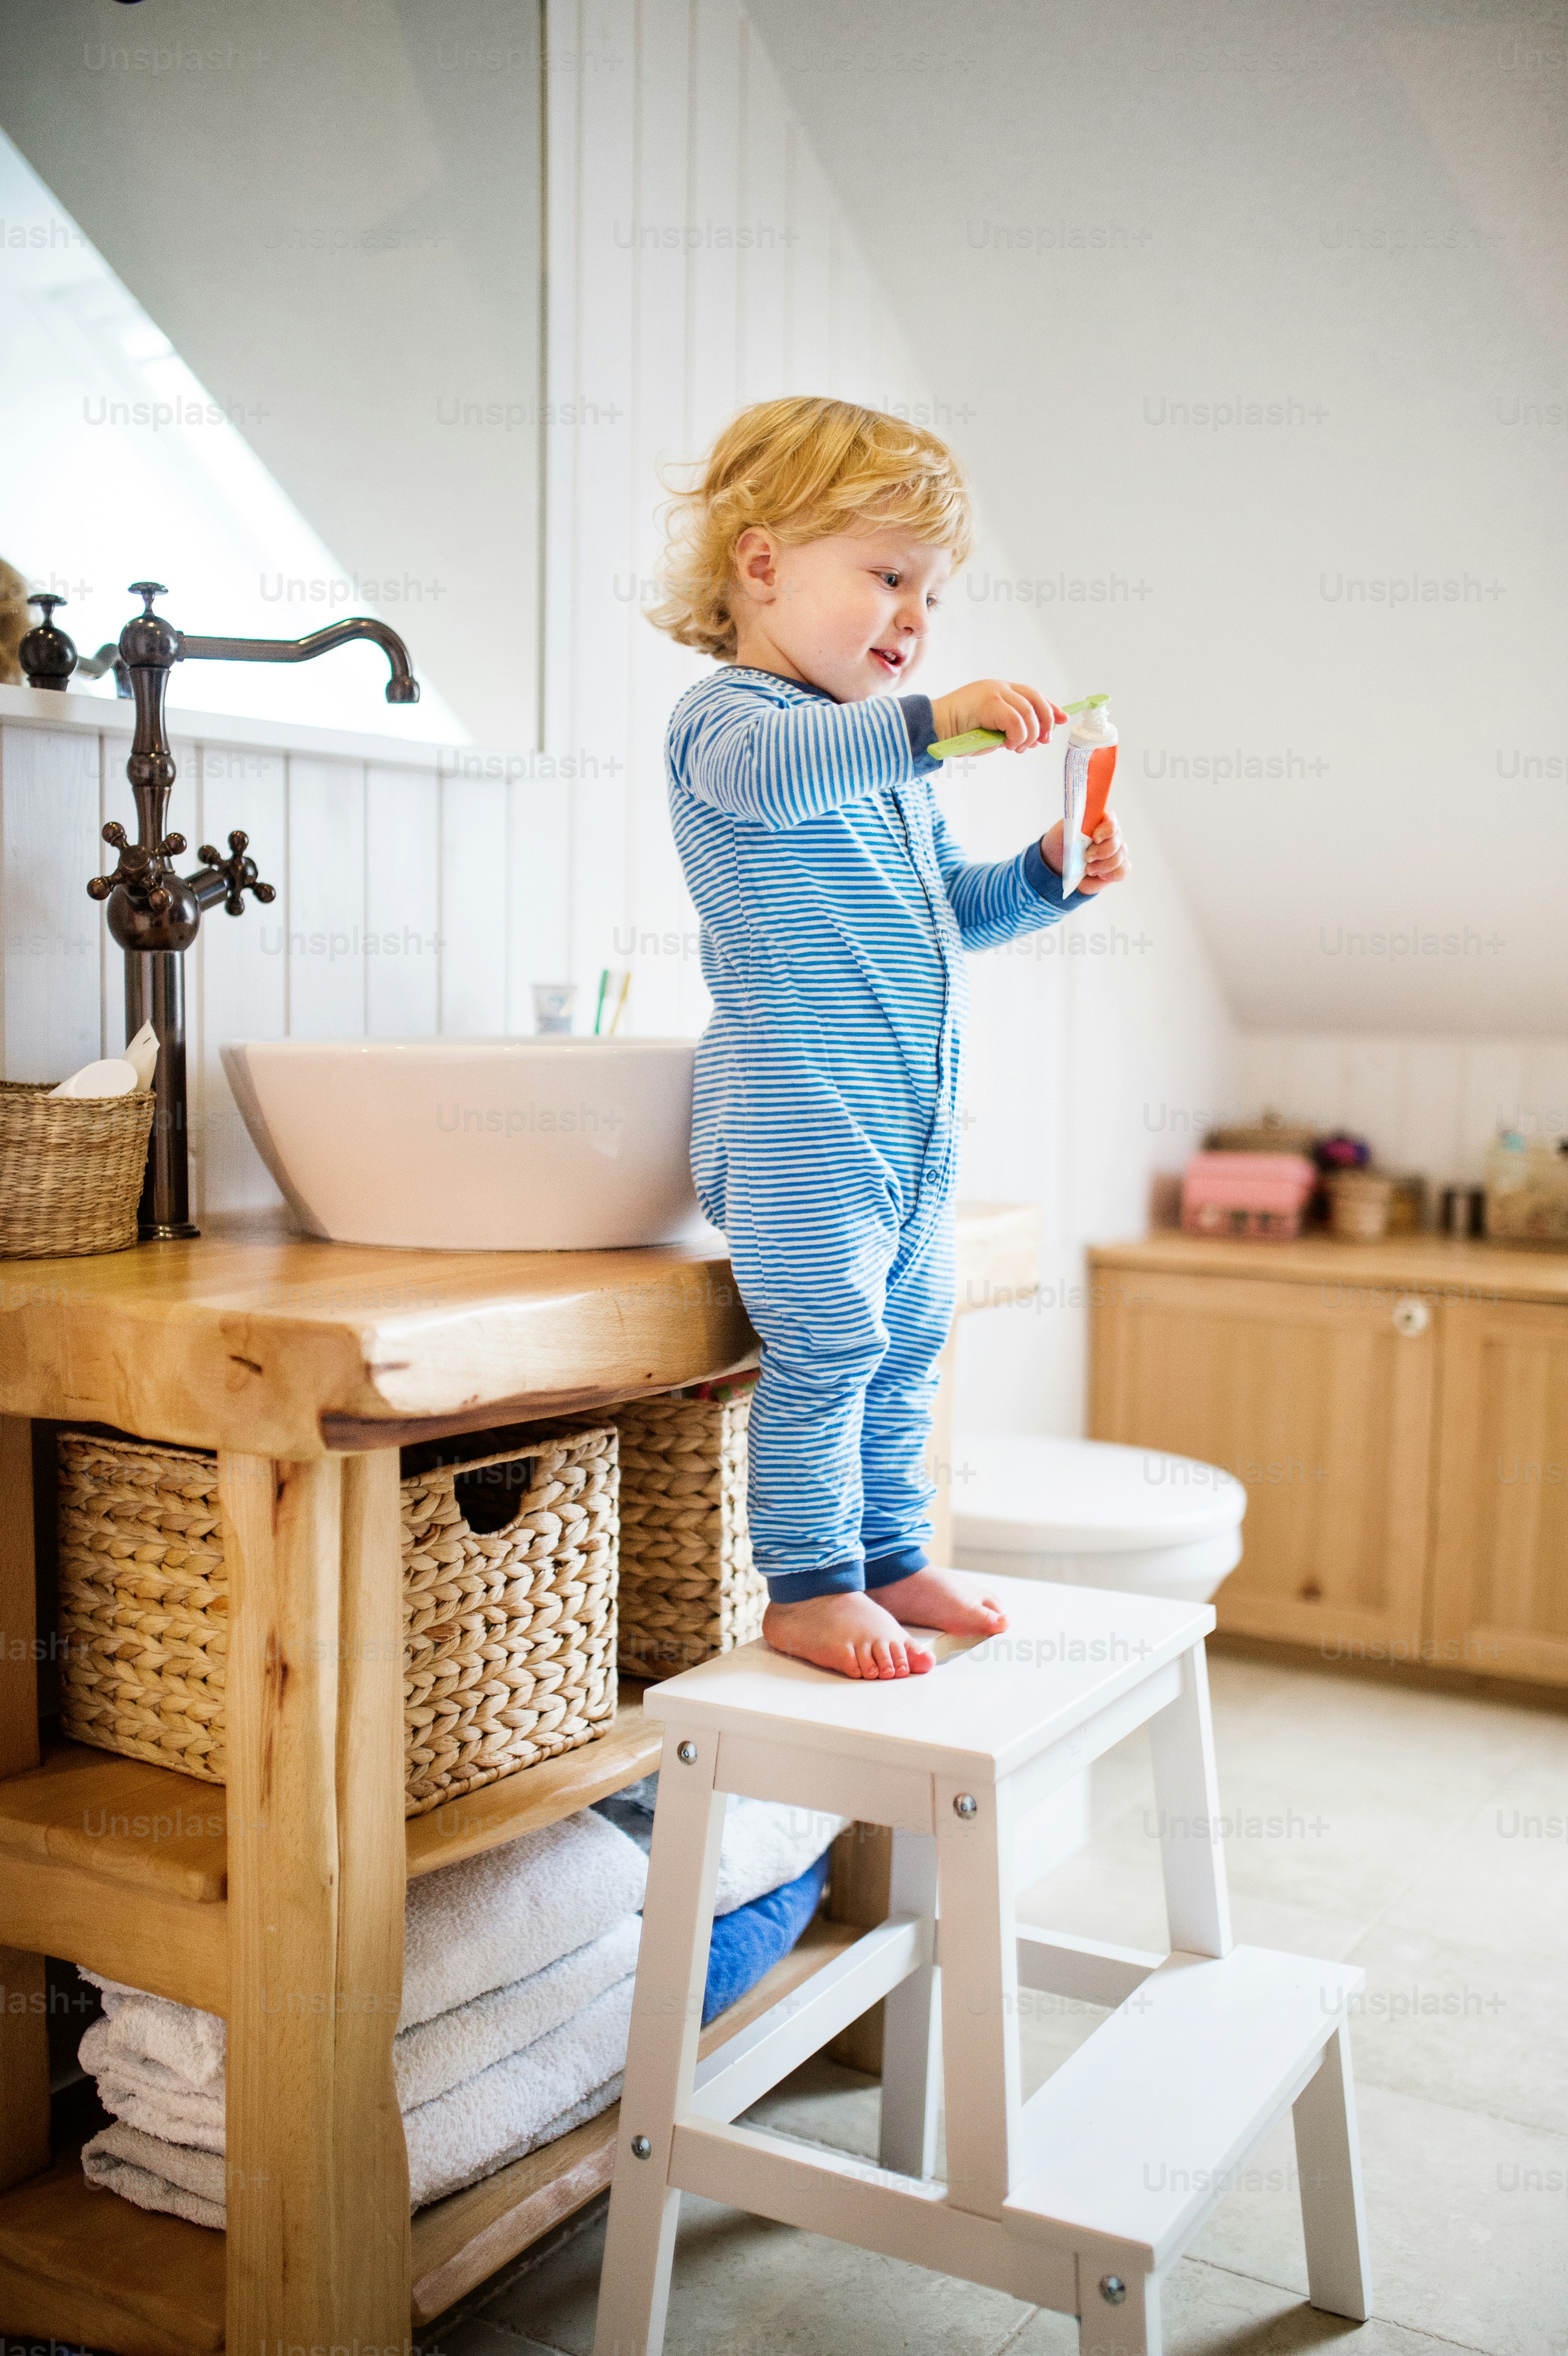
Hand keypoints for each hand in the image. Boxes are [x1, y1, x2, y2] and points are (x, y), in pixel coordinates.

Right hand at [930, 680, 1064, 751]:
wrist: (935, 728)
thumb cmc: (958, 734)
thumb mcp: (993, 732)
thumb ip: (1013, 730)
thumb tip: (1038, 739)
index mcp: (1000, 691)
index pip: (1033, 695)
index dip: (1050, 708)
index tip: (1063, 719)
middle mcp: (1000, 687)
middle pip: (1036, 700)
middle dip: (1045, 722)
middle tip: (1042, 741)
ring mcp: (995, 692)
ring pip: (1029, 713)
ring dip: (1029, 735)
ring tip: (1018, 747)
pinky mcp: (991, 701)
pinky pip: (1017, 721)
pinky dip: (1018, 736)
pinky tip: (1009, 744)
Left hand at [1039, 810, 1129, 893]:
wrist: (1057, 864)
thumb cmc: (1061, 844)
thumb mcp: (1062, 832)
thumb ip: (1073, 824)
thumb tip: (1084, 824)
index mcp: (1099, 820)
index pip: (1111, 822)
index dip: (1107, 830)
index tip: (1095, 838)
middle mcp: (1111, 834)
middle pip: (1117, 842)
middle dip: (1102, 852)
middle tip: (1087, 858)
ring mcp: (1115, 851)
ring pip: (1120, 857)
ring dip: (1104, 866)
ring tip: (1088, 869)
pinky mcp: (1116, 867)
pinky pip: (1123, 870)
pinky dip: (1112, 874)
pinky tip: (1100, 875)